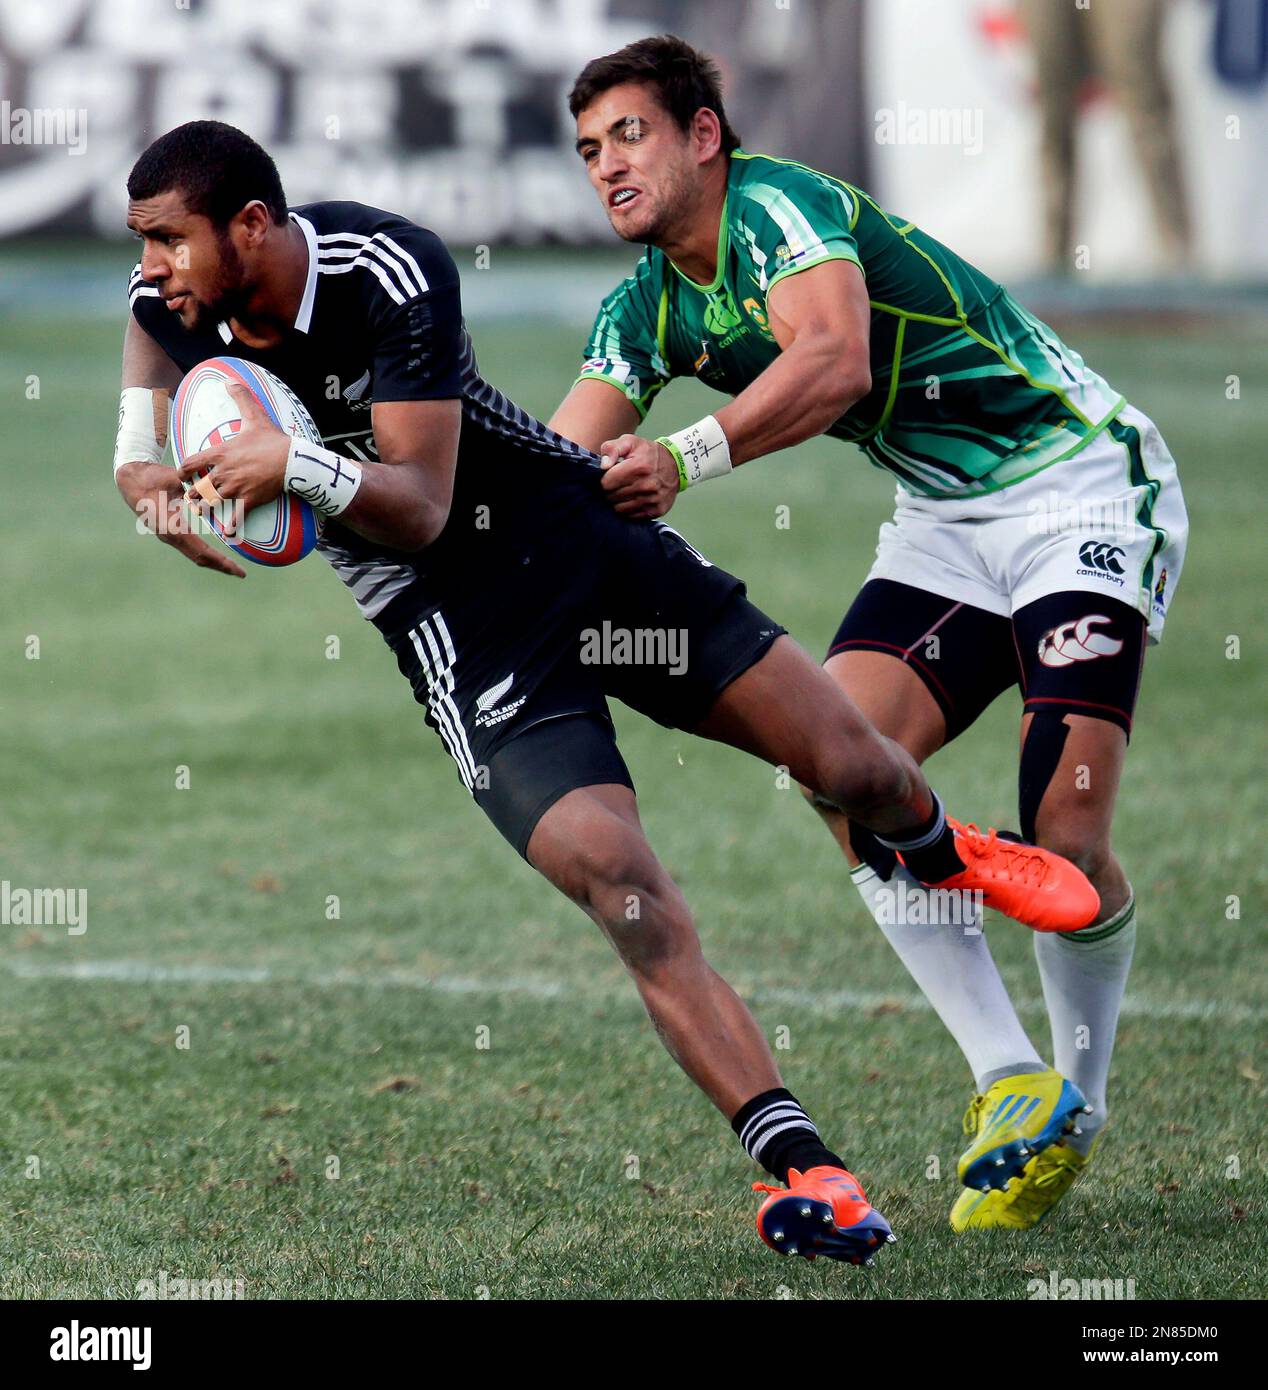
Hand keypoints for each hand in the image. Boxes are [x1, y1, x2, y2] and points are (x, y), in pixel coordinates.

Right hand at [116, 460, 246, 577]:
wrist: (130, 479)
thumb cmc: (152, 477)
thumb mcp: (175, 482)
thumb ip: (194, 490)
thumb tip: (212, 495)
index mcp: (172, 528)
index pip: (202, 550)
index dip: (222, 561)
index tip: (238, 570)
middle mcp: (170, 536)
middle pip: (200, 558)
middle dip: (221, 566)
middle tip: (241, 573)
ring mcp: (168, 536)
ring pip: (195, 554)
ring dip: (213, 561)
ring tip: (231, 567)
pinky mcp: (169, 533)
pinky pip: (190, 547)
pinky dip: (205, 553)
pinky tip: (216, 555)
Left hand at [177, 381, 288, 535]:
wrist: (293, 460)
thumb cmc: (273, 439)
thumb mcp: (255, 416)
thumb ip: (240, 397)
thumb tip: (229, 379)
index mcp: (220, 453)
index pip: (190, 463)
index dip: (182, 470)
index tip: (182, 474)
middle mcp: (223, 472)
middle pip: (197, 487)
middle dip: (193, 492)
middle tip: (192, 495)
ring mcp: (236, 488)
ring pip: (212, 502)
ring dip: (206, 508)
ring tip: (203, 511)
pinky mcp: (250, 500)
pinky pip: (236, 517)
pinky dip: (231, 526)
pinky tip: (228, 533)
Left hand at [599, 433, 679, 518]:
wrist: (676, 465)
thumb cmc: (648, 453)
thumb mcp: (630, 442)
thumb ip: (611, 448)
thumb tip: (603, 465)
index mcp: (637, 467)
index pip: (606, 483)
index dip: (605, 479)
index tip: (610, 475)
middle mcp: (645, 485)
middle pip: (611, 497)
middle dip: (610, 490)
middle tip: (618, 483)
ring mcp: (651, 500)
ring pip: (619, 509)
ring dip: (618, 501)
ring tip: (624, 491)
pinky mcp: (656, 510)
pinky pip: (631, 516)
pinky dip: (628, 509)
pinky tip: (632, 499)